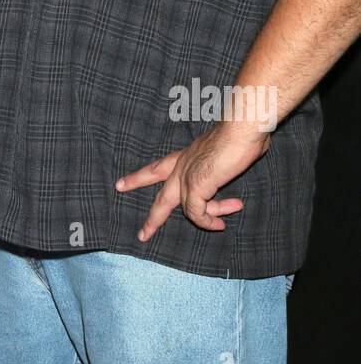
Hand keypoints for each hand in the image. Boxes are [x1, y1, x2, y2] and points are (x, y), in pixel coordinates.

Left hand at [115, 122, 271, 242]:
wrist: (241, 130)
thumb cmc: (238, 136)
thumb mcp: (223, 154)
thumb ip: (219, 164)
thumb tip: (228, 165)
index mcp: (186, 156)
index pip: (157, 167)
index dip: (139, 177)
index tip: (121, 184)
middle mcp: (182, 166)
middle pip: (160, 195)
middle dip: (153, 217)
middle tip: (142, 234)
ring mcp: (186, 176)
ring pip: (182, 208)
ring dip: (205, 220)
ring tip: (219, 226)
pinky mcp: (195, 187)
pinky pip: (197, 214)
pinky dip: (209, 221)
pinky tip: (221, 223)